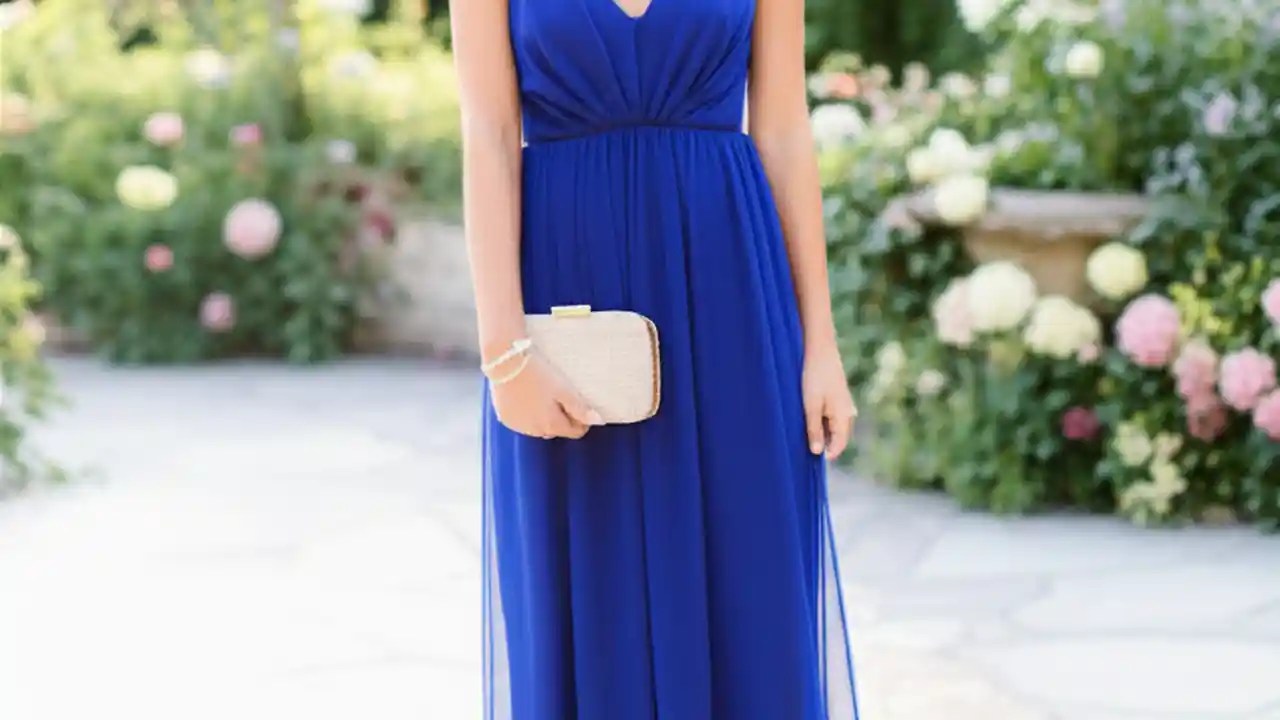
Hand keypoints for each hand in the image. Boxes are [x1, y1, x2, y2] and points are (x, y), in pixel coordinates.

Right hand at [489, 350, 602, 438]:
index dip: (581, 419)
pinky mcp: (504, 418)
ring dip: (543, 417)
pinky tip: (526, 397)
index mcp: (551, 425)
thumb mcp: (563, 389)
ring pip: (538, 427)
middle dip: (561, 417)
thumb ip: (580, 408)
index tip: (580, 404)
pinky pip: (522, 422)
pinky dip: (527, 414)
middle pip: (556, 430)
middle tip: (560, 395)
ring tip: (542, 395)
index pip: (575, 432)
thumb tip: (598, 422)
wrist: (505, 361)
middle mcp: (534, 431)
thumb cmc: (537, 373)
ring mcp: (518, 426)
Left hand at [802, 343, 856, 459]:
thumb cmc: (814, 377)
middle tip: (802, 442)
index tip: (807, 457)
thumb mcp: (810, 406)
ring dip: (820, 431)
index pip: (839, 446)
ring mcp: (845, 405)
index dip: (825, 454)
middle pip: (837, 438)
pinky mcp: (838, 397)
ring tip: (803, 426)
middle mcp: (848, 413)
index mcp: (844, 417)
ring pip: (834, 427)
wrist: (820, 349)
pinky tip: (807, 414)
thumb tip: (817, 453)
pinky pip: (832, 417)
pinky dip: (821, 420)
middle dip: (823, 443)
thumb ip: (813, 430)